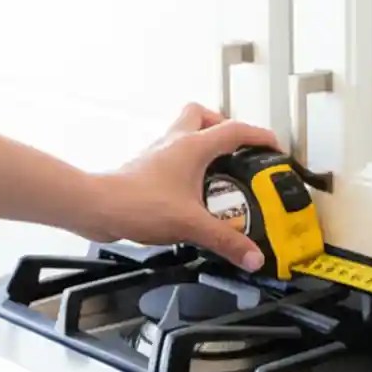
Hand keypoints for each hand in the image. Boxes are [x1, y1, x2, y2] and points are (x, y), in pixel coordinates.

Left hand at [86, 103, 279, 270]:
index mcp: (192, 146)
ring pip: (184, 131)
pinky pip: (171, 155)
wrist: (97, 208)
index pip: (235, 130)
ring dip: (202, 142)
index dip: (260, 136)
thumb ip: (226, 241)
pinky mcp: (146, 168)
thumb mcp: (191, 225)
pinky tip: (192, 189)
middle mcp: (175, 142)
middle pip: (202, 115)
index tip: (274, 148)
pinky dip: (186, 165)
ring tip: (218, 169)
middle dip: (223, 126)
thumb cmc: (138, 204)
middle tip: (236, 150)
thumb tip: (253, 256)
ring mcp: (158, 153)